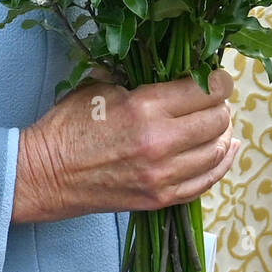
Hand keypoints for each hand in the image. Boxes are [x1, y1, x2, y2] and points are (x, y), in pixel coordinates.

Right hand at [11, 69, 237, 223]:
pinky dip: (221, 163)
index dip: (219, 81)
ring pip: (215, 151)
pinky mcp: (160, 198)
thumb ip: (140, 81)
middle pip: (216, 120)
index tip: (218, 77)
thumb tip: (173, 74)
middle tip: (215, 99)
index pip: (204, 91)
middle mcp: (160, 142)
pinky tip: (225, 150)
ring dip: (222, 133)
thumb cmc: (69, 125)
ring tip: (218, 122)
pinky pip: (206, 182)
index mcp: (144, 107)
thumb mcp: (100, 86)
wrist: (47, 173)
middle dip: (221, 106)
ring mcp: (162, 175)